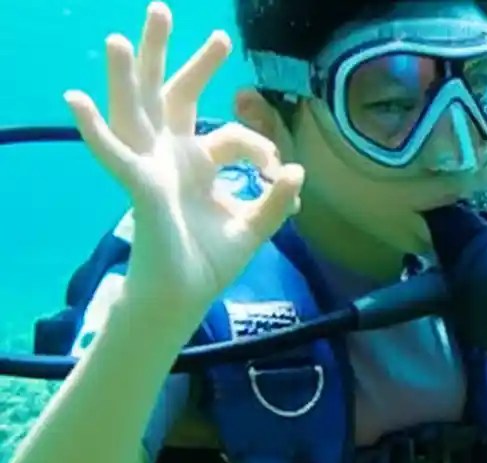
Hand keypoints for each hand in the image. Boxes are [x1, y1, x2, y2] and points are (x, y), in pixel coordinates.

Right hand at [64, 2, 302, 325]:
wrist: (185, 296)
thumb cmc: (211, 260)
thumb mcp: (255, 227)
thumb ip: (277, 200)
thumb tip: (297, 171)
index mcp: (199, 162)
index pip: (232, 134)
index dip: (261, 147)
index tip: (279, 171)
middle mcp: (172, 156)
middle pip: (171, 96)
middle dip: (174, 57)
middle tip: (165, 10)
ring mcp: (152, 168)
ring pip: (136, 111)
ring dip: (127, 76)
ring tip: (120, 39)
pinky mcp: (139, 186)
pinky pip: (113, 154)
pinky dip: (94, 129)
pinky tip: (76, 101)